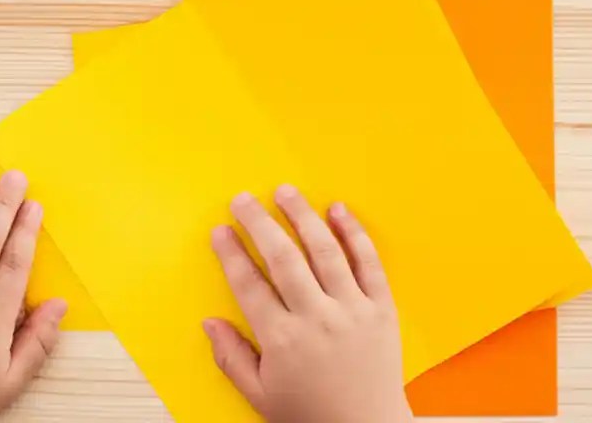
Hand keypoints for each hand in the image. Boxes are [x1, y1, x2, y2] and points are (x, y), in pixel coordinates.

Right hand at [206, 185, 409, 422]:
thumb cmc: (312, 416)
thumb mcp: (261, 395)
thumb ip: (232, 357)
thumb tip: (210, 322)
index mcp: (283, 340)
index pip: (249, 284)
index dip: (231, 253)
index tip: (220, 231)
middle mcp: (318, 319)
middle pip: (282, 257)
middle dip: (258, 222)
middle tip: (243, 200)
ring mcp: (353, 311)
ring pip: (324, 250)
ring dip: (302, 216)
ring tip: (285, 192)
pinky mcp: (382, 309)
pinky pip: (369, 262)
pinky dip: (354, 233)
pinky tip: (338, 210)